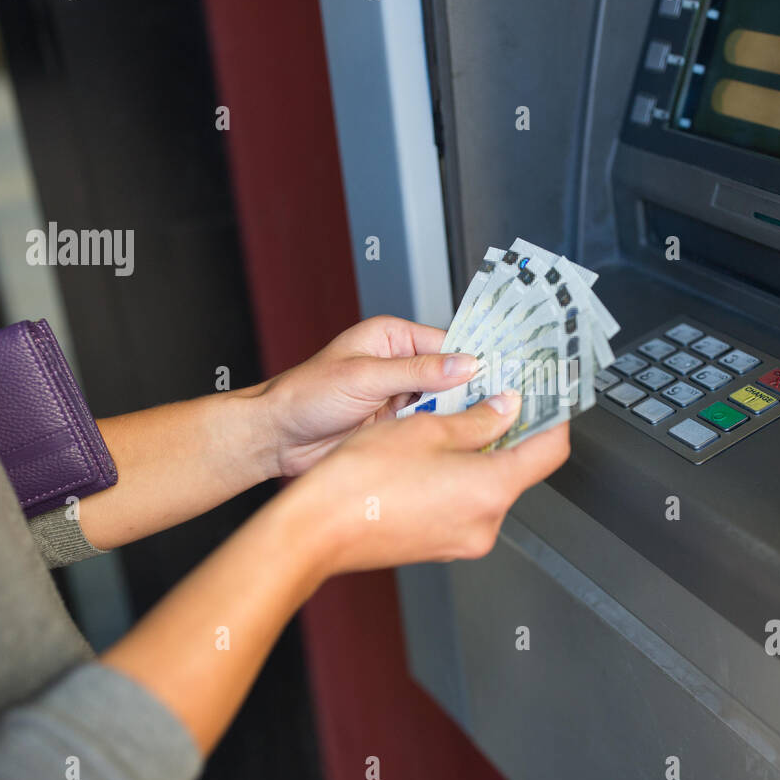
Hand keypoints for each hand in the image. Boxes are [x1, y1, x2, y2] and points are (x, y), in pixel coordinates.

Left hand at [254, 315, 477, 477]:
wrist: (277, 438)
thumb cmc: (304, 395)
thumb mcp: (365, 377)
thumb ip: (418, 372)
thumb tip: (464, 364)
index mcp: (392, 338)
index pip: (447, 344)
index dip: (474, 362)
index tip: (501, 377)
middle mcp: (398, 365)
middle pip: (451, 376)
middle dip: (469, 391)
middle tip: (499, 407)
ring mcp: (398, 397)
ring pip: (444, 405)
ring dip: (455, 416)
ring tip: (483, 426)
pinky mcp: (395, 426)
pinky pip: (428, 428)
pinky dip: (441, 435)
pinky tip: (456, 441)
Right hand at [282, 390, 569, 575]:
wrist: (315, 530)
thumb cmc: (360, 482)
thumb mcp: (426, 428)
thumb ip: (477, 419)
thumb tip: (506, 408)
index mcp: (491, 491)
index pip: (549, 452)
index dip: (551, 418)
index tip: (545, 398)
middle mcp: (485, 524)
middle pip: (517, 469)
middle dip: (504, 433)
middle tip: (486, 399)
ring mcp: (464, 541)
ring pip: (487, 487)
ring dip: (475, 455)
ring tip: (443, 427)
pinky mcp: (441, 546)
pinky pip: (463, 505)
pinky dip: (455, 480)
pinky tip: (426, 459)